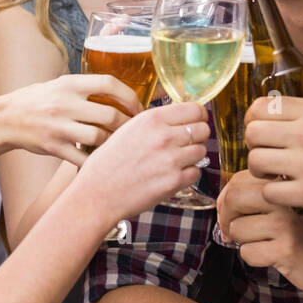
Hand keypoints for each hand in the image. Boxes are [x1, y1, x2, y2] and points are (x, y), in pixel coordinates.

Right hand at [0, 74, 142, 165]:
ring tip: (121, 145)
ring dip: (114, 143)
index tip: (138, 107)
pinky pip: (83, 158)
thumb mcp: (60, 85)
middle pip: (110, 115)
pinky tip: (102, 160)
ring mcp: (59, 127)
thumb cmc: (37, 100)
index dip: (129, 96)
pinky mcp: (54, 147)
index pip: (108, 83)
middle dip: (128, 125)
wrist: (5, 119)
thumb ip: (86, 88)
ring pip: (99, 138)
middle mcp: (65, 103)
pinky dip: (96, 161)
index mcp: (69, 84)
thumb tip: (122, 93)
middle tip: (135, 131)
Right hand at [75, 102, 209, 225]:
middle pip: (203, 129)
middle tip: (187, 142)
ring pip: (202, 151)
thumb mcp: (128, 129)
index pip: (195, 109)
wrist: (98, 193)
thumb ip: (155, 122)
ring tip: (175, 161)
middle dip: (198, 135)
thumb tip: (181, 118)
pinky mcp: (174, 182)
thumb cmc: (109, 162)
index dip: (199, 115)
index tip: (197, 120)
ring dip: (192, 156)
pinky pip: (196, 172)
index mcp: (151, 119)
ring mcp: (171, 160)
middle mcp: (163, 136)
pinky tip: (171, 175)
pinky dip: (188, 174)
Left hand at [217, 171, 302, 295]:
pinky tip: (271, 257)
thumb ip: (262, 195)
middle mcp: (285, 199)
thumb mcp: (292, 204)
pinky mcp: (288, 249)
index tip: (229, 214)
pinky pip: (249, 253)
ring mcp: (286, 224)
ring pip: (237, 229)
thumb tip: (223, 201)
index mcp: (284, 184)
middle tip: (231, 231)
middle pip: (234, 198)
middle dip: (226, 218)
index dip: (226, 199)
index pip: (238, 180)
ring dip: (242, 241)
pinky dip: (254, 258)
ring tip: (261, 243)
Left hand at [245, 90, 302, 219]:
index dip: (253, 118)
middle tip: (264, 152)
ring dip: (258, 170)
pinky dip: (272, 194)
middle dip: (253, 144)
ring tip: (271, 173)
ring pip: (255, 161)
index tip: (260, 128)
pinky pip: (269, 191)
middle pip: (252, 132)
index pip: (262, 106)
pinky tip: (284, 191)